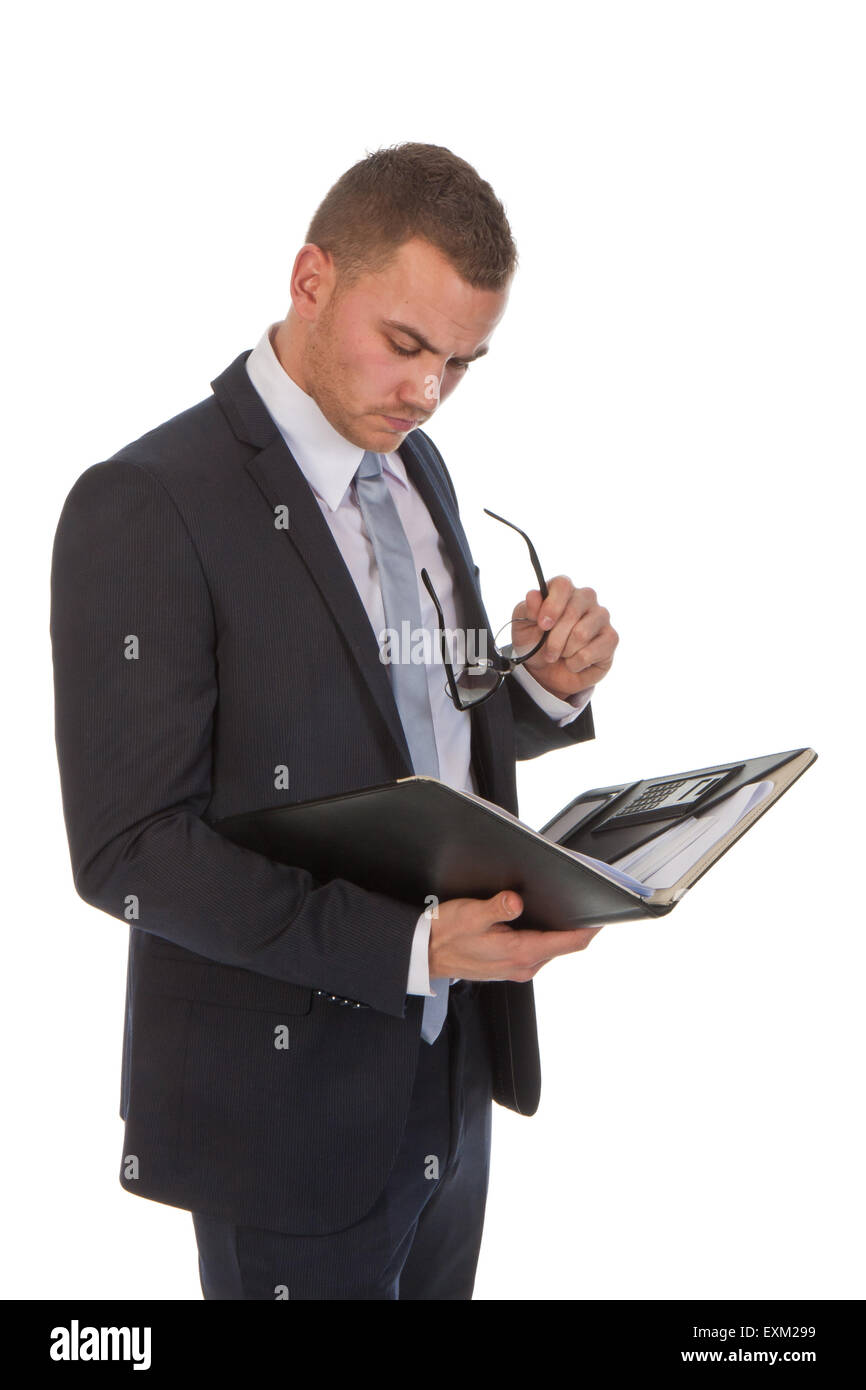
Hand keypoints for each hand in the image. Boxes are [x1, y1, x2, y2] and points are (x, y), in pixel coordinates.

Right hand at [428, 890, 601, 981]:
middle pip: (564, 945)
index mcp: (520, 952)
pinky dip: (545, 936)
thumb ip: (497, 907)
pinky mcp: (511, 966)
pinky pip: (538, 951)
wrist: (427, 954)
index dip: (590, 928)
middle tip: (585, 901)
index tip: (604, 913)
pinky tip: (537, 921)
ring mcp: (518, 968)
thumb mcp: (470, 914)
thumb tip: (517, 900)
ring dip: (560, 931)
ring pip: (552, 948)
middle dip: (577, 926)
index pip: (569, 943)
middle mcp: (524, 965)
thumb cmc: (447, 934)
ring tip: (564, 908)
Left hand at [510, 578, 617, 699]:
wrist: (546, 671)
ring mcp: (601, 617)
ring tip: (562, 655)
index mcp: (563, 590)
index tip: (542, 625)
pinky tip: (574, 662)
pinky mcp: (611, 638)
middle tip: (548, 652)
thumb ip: (526, 610)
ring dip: (565, 651)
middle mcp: (585, 598)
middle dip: (554, 638)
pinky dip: (575, 663)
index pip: (563, 584)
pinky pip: (591, 652)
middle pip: (572, 612)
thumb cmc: (535, 643)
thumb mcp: (522, 627)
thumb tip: (533, 595)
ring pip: (581, 634)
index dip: (552, 605)